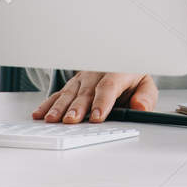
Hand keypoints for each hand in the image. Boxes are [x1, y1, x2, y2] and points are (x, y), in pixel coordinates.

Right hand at [33, 71, 157, 123]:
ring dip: (59, 107)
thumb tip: (140, 107)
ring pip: (69, 93)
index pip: (109, 86)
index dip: (102, 102)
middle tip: (71, 120)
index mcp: (117, 72)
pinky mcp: (72, 85)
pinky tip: (40, 114)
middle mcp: (97, 73)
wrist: (121, 65)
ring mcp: (82, 78)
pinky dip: (48, 104)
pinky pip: (59, 94)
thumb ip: (145, 97)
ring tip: (52, 119)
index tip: (98, 117)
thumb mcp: (145, 85)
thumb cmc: (132, 80)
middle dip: (77, 107)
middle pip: (86, 91)